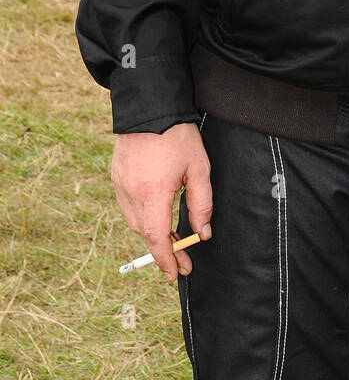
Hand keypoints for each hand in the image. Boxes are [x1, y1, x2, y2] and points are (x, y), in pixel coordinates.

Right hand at [111, 122, 212, 281]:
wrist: (150, 106)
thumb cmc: (178, 135)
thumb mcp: (199, 168)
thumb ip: (202, 204)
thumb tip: (202, 233)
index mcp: (152, 192)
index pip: (156, 237)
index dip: (166, 259)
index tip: (175, 273)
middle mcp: (131, 192)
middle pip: (144, 233)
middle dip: (163, 249)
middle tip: (182, 258)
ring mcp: (120, 184)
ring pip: (134, 221)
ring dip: (152, 233)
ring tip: (172, 237)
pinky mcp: (116, 176)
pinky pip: (127, 205)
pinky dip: (141, 216)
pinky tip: (156, 213)